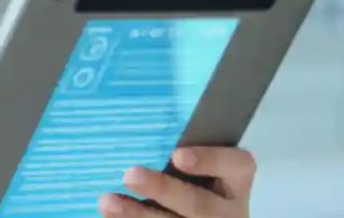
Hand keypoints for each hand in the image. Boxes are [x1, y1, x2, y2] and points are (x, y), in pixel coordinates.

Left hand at [98, 147, 255, 216]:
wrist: (202, 217)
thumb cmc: (194, 183)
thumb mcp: (201, 170)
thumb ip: (179, 156)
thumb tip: (136, 133)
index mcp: (235, 182)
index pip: (235, 165)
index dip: (209, 160)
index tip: (177, 155)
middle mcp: (228, 211)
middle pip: (199, 204)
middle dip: (163, 190)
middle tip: (129, 175)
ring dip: (138, 215)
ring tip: (108, 202)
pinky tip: (111, 217)